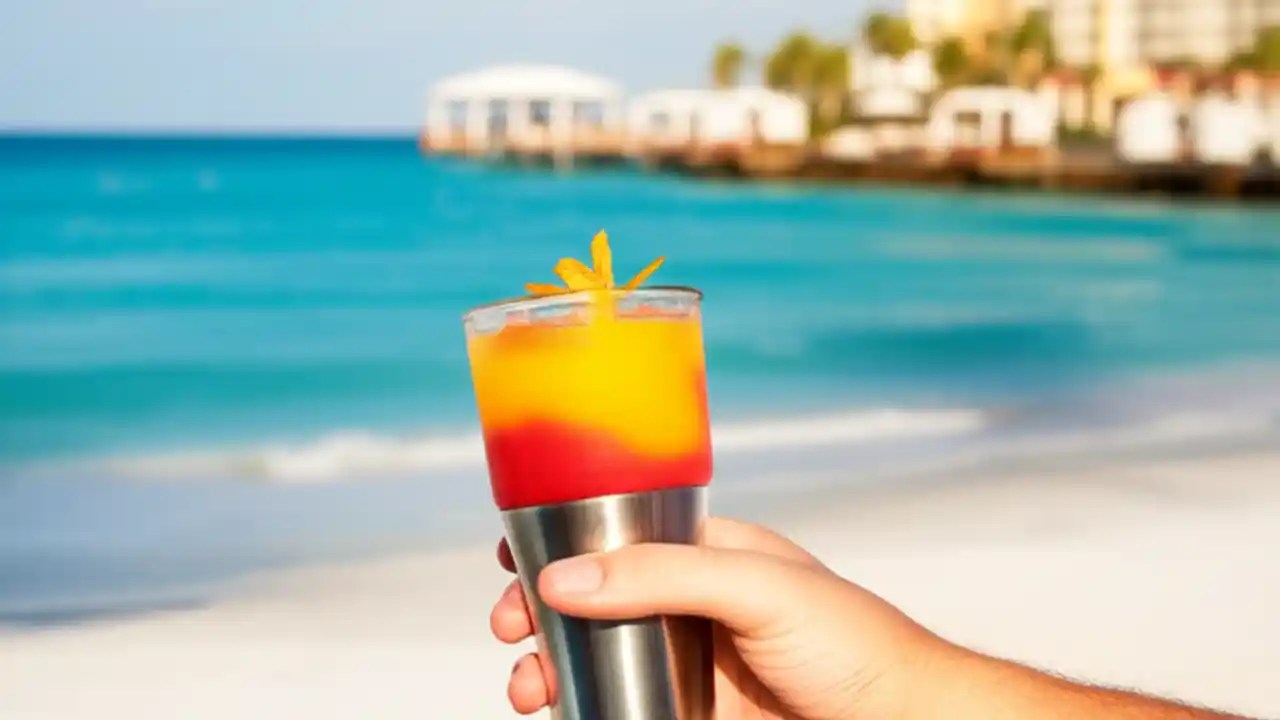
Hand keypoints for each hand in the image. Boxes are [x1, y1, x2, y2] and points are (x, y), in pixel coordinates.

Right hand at [489, 517, 945, 718]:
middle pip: (596, 598)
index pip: (623, 533)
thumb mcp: (757, 589)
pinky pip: (624, 705)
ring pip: (601, 656)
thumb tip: (562, 578)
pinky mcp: (696, 716)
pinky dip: (583, 708)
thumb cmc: (852, 642)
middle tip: (509, 631)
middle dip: (543, 612)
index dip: (565, 543)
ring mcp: (693, 663)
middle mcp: (695, 603)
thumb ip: (662, 576)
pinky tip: (560, 712)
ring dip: (551, 666)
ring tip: (528, 687)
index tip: (512, 560)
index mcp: (712, 553)